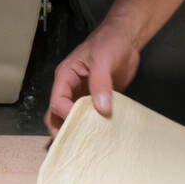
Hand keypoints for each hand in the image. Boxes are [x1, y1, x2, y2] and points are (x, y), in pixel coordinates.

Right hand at [45, 19, 140, 135]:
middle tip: (71, 145)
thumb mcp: (103, 60)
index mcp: (66, 76)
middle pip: (58, 113)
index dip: (65, 114)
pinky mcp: (99, 99)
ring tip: (85, 144)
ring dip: (78, 129)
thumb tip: (101, 108)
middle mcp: (72, 88)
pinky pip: (93, 115)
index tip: (78, 123)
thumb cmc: (110, 41)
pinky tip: (102, 135)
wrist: (127, 38)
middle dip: (62, 128)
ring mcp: (85, 94)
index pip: (57, 100)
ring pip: (74, 116)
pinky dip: (95, 125)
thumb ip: (100, 84)